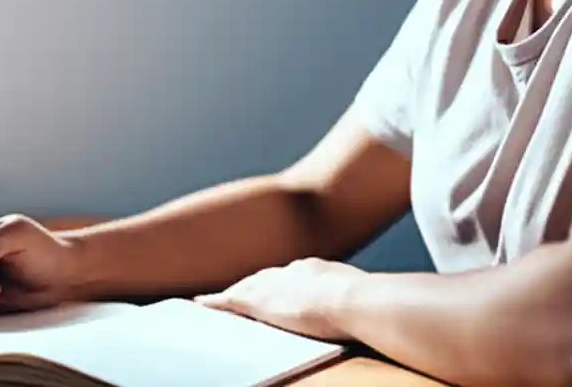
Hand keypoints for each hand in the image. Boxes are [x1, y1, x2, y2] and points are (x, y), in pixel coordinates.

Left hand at [193, 257, 364, 340]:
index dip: (280, 282)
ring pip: (245, 286)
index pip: (291, 275)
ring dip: (232, 291)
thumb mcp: (361, 293)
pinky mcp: (258, 301)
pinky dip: (214, 301)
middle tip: (240, 288)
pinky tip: (201, 303)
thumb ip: (355, 296)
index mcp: (315, 268)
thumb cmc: (366, 301)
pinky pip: (228, 300)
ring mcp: (273, 284)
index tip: (276, 286)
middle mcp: (290, 271)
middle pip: (264, 277)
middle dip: (253, 282)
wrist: (353, 299)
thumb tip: (370, 303)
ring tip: (216, 297)